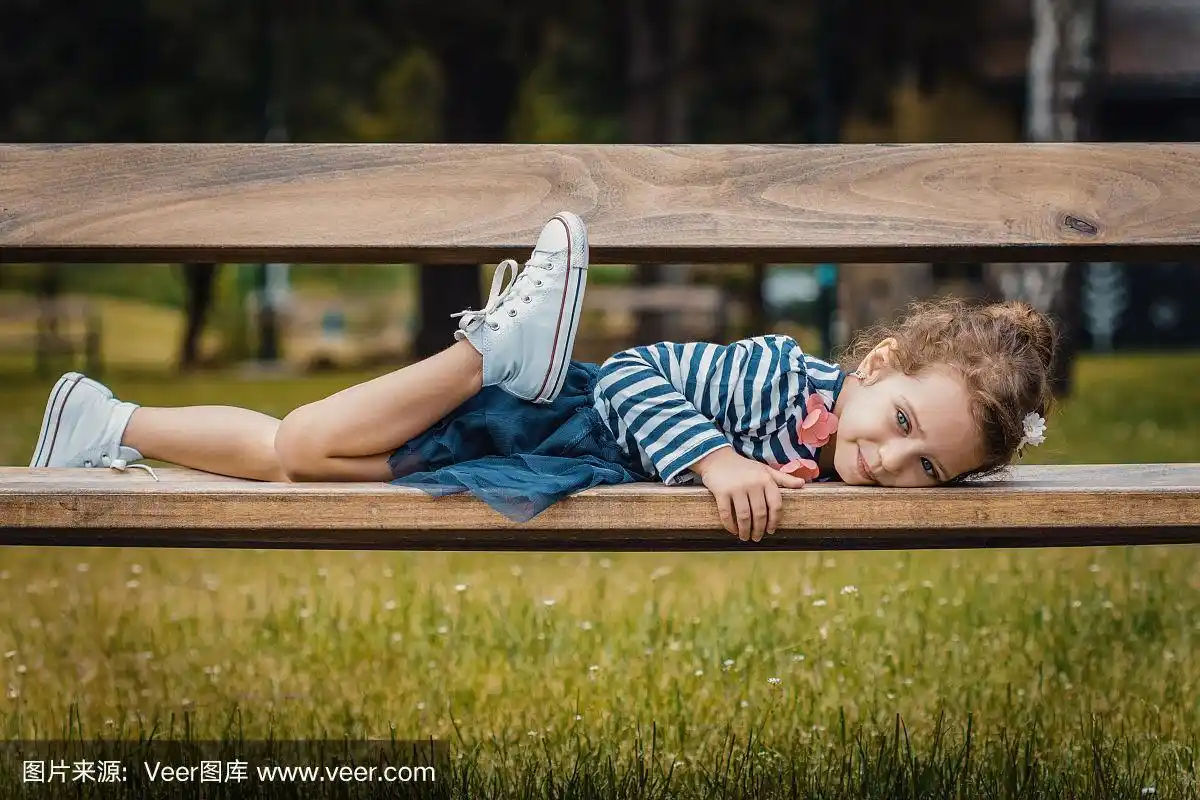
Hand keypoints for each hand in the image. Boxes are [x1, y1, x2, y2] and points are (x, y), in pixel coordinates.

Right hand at [691, 447, 807, 541]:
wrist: (717, 458)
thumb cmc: (744, 467)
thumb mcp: (765, 470)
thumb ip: (783, 478)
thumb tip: (802, 484)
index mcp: (766, 480)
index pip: (775, 505)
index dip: (774, 521)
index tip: (771, 530)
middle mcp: (753, 484)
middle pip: (760, 514)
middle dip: (759, 529)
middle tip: (757, 538)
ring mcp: (737, 488)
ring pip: (744, 516)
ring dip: (745, 530)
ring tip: (745, 537)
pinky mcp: (721, 492)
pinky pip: (726, 513)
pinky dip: (730, 525)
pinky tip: (733, 530)